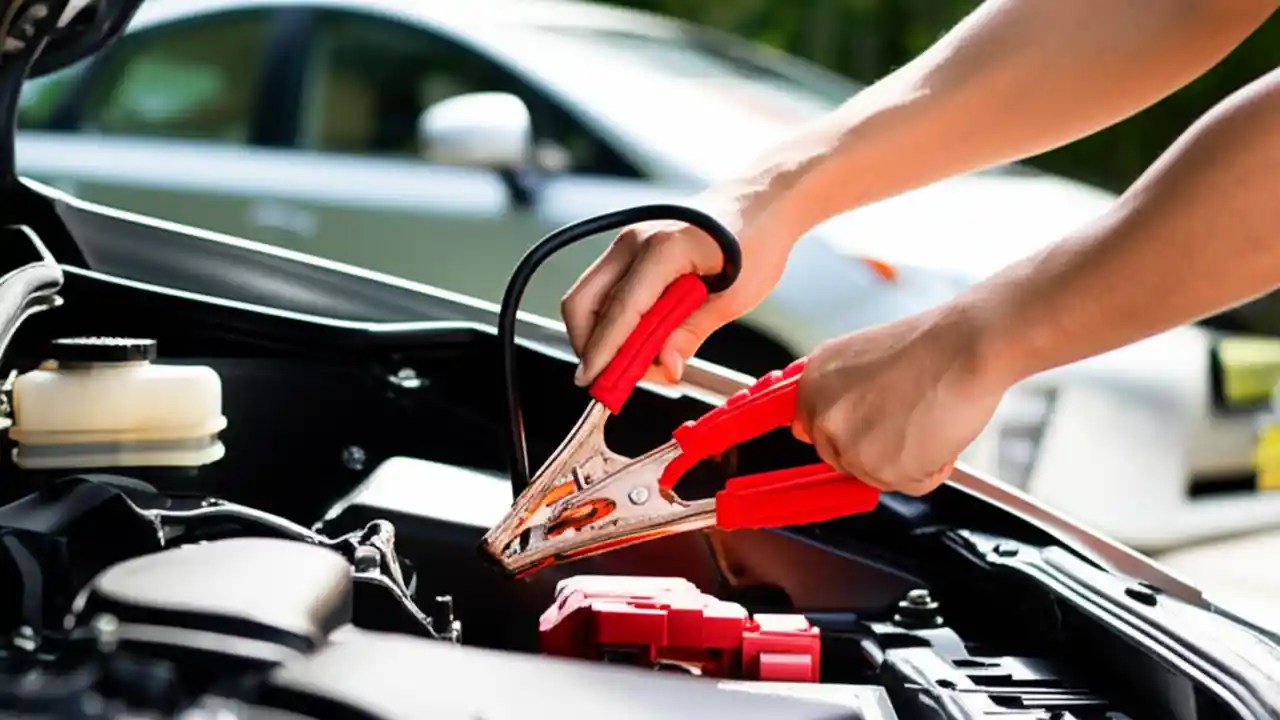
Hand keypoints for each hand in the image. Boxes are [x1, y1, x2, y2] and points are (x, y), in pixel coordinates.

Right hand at [562, 191, 797, 386]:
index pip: (619, 311)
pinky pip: (606, 288)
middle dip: (589, 346)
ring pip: (589, 296)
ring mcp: (629, 241)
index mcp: (663, 249)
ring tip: (632, 363)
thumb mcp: (735, 297)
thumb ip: (692, 332)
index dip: (604, 353)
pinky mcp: (632, 248)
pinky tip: (638, 338)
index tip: (597, 383)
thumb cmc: (758, 240)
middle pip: (583, 302)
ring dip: (600, 334)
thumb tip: (665, 367)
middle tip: (610, 379)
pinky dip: (612, 318)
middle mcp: (635, 240)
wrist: (764, 202)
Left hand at [792, 306, 1011, 495]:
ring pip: (878, 476)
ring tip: (928, 417)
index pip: (811, 431)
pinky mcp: (882, 470)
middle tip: (910, 417)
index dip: (847, 433)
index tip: (867, 431)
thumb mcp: (862, 358)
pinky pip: (912, 485)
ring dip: (909, 458)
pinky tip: (940, 431)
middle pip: (843, 460)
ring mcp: (849, 446)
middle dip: (878, 449)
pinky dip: (933, 468)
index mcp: (812, 384)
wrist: (965, 345)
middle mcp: (822, 416)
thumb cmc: (928, 346)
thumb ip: (837, 394)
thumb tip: (829, 424)